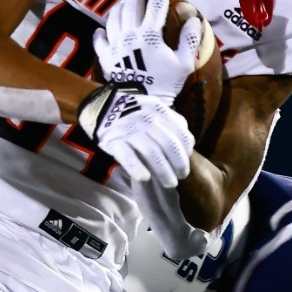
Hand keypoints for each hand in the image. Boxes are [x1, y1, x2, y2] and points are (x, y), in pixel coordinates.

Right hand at [79, 87, 193, 187]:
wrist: (103, 107)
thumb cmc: (135, 114)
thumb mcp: (155, 110)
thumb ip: (172, 123)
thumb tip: (188, 143)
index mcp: (159, 110)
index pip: (180, 133)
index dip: (186, 152)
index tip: (185, 164)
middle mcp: (146, 118)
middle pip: (169, 144)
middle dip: (179, 163)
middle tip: (181, 177)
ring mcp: (130, 129)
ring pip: (151, 152)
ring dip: (163, 170)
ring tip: (170, 183)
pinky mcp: (115, 141)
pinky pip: (127, 156)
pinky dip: (137, 168)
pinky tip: (145, 178)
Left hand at [93, 0, 201, 103]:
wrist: (140, 104)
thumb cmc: (164, 84)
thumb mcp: (184, 63)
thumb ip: (190, 40)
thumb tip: (194, 19)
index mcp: (150, 34)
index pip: (155, 6)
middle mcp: (130, 34)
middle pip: (131, 6)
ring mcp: (115, 44)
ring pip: (114, 17)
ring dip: (120, 7)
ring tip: (125, 5)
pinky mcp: (105, 57)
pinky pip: (99, 39)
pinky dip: (101, 32)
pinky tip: (102, 30)